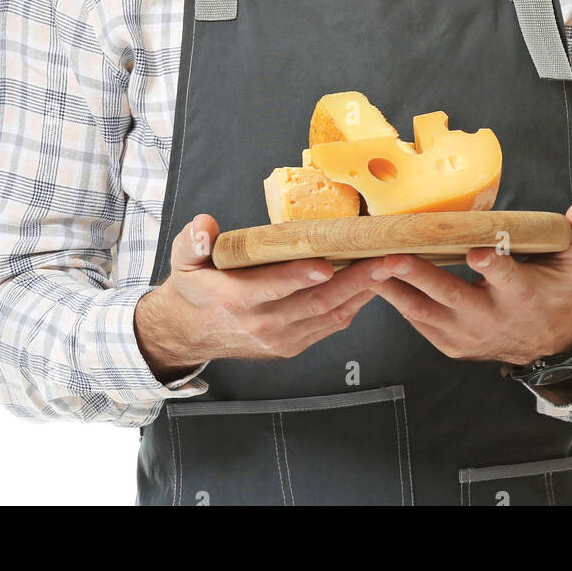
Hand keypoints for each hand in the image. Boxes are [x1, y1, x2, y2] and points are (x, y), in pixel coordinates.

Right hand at [134, 214, 381, 376]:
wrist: (191, 332)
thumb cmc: (195, 288)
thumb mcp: (183, 260)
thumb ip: (192, 241)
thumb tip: (204, 227)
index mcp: (235, 300)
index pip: (271, 289)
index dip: (298, 277)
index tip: (324, 263)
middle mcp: (262, 324)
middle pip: (314, 302)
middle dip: (354, 280)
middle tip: (383, 259)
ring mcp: (281, 338)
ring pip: (329, 315)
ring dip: (362, 292)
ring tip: (389, 267)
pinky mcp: (294, 343)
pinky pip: (330, 324)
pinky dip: (353, 304)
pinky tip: (372, 284)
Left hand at [367, 197, 571, 364]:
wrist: (542, 344)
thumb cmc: (550, 292)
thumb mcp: (570, 264)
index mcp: (519, 296)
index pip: (505, 278)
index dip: (492, 266)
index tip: (477, 252)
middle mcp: (489, 319)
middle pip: (451, 296)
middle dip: (420, 276)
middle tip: (393, 255)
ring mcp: (465, 335)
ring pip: (424, 311)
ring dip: (395, 288)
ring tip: (368, 264)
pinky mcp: (447, 343)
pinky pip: (417, 321)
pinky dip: (395, 300)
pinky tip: (373, 278)